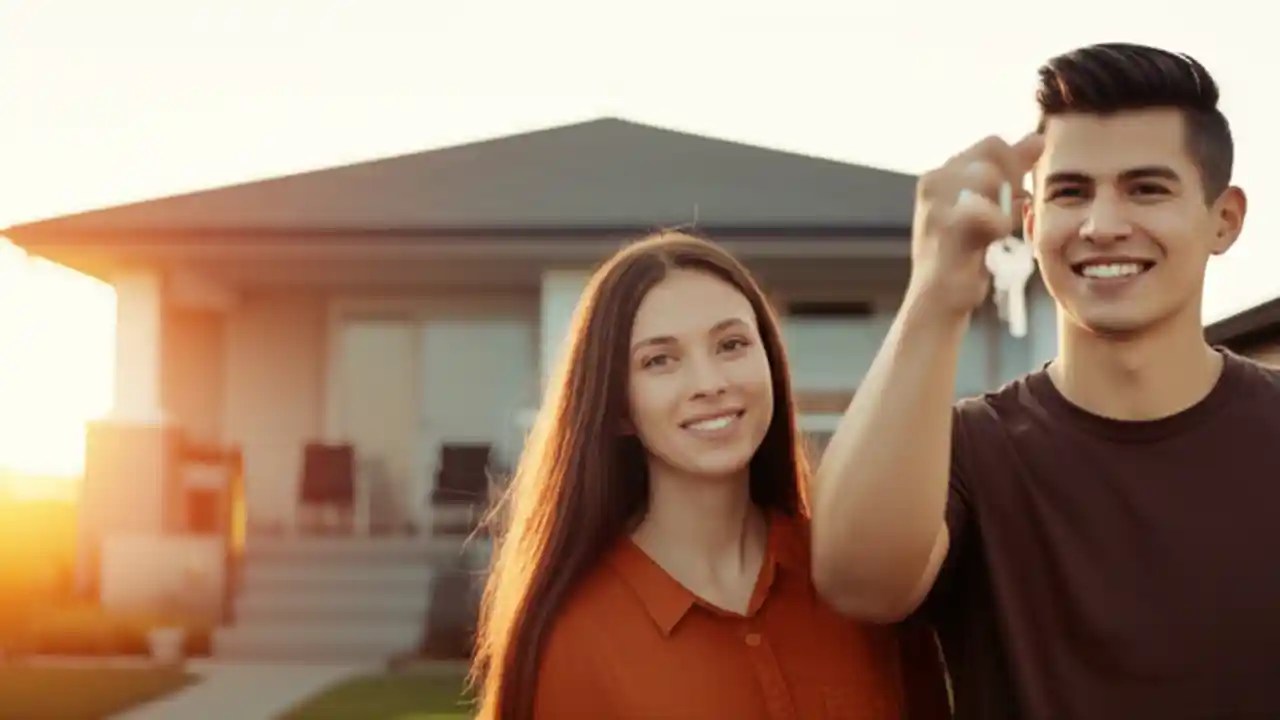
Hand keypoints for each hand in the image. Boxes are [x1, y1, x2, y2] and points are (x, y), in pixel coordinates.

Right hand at [905, 133, 1043, 318]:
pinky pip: (987, 214)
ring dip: (1005, 204)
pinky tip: (995, 241)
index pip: (991, 145)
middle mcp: (933, 182)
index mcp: (941, 174)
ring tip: (998, 231)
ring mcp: (936, 205)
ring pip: (990, 176)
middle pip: (993, 155)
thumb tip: (1038, 137)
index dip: (1015, 165)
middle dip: (1013, 182)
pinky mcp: (945, 231)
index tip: (1018, 195)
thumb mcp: (989, 205)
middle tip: (1011, 214)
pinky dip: (999, 226)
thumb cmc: (963, 255)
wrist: (937, 301)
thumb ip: (1010, 170)